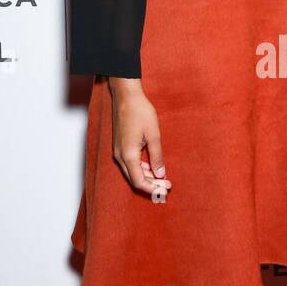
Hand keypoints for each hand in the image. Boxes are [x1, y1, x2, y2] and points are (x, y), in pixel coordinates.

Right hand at [108, 80, 169, 199]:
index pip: (139, 181)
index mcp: (128, 155)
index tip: (165, 189)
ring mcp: (119, 151)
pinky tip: (153, 168)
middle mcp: (120, 156)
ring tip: (163, 178)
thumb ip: (157, 156)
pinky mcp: (121, 146)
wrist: (126, 96)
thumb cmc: (140, 112)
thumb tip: (160, 174)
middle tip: (167, 186)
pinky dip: (142, 168)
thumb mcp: (154, 135)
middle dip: (151, 185)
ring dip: (147, 177)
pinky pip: (130, 163)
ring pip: (132, 172)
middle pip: (135, 179)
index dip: (152, 189)